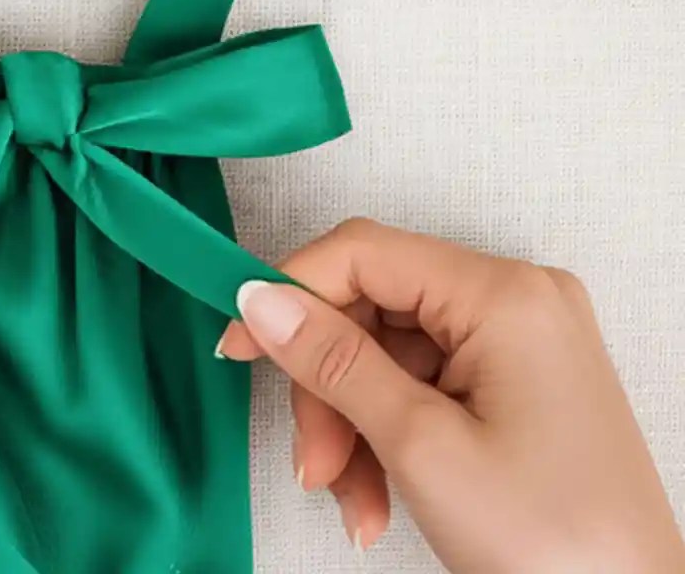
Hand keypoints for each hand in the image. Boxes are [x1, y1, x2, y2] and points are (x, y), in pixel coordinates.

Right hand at [218, 218, 684, 572]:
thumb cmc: (554, 538)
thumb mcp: (420, 444)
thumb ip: (335, 362)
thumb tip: (264, 301)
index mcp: (503, 296)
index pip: (364, 254)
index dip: (289, 292)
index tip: (240, 342)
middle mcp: (514, 304)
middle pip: (370, 314)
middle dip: (327, 390)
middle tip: (313, 459)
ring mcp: (515, 344)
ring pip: (386, 360)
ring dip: (351, 428)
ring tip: (351, 500)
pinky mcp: (510, 384)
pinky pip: (418, 390)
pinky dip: (385, 440)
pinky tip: (377, 498)